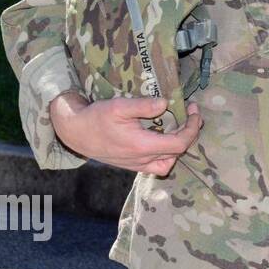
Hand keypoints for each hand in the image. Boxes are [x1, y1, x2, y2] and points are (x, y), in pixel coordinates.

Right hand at [50, 92, 202, 176]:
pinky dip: (165, 154)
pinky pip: (156, 165)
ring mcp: (137, 165)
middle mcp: (142, 159)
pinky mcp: (131, 165)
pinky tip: (162, 137)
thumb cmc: (96, 118)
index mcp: (142, 146)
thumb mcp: (119, 106)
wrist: (74, 132)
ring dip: (178, 146)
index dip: (193, 127)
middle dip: (189, 133)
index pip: (180, 143)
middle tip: (191, 114)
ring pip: (168, 163)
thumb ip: (143, 106)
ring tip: (179, 127)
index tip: (194, 109)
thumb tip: (165, 103)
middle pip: (178, 153)